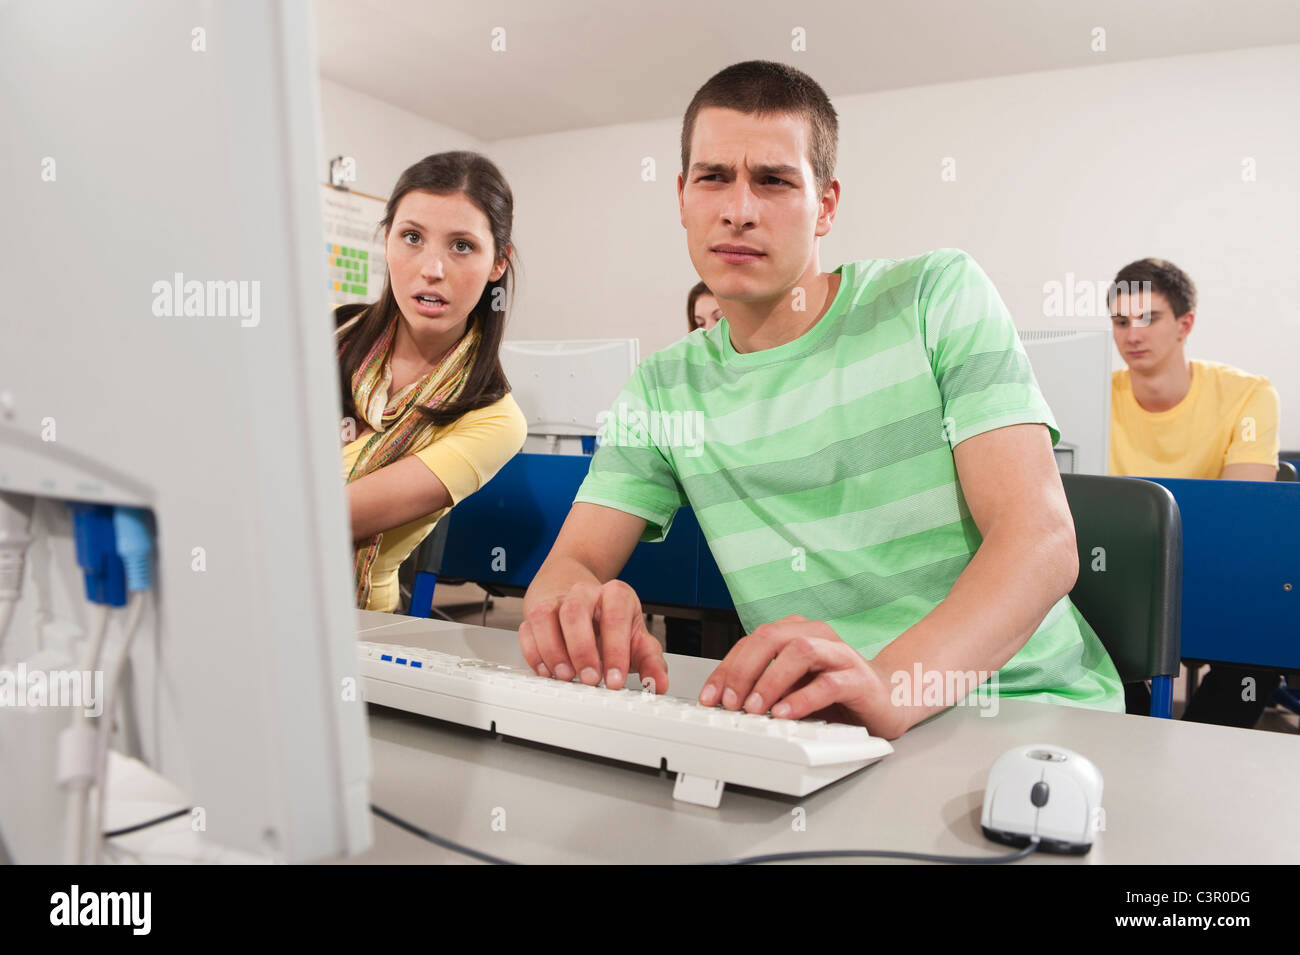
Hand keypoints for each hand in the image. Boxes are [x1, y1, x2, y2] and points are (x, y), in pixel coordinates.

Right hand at [518, 579, 668, 692]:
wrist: (583, 596)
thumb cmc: (612, 621)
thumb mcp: (637, 638)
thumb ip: (650, 662)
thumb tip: (658, 684)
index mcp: (615, 595)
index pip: (615, 617)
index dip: (615, 650)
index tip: (615, 679)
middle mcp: (584, 593)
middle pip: (576, 611)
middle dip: (582, 649)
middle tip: (590, 680)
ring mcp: (557, 601)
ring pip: (546, 616)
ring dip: (554, 651)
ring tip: (566, 677)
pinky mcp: (536, 612)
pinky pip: (528, 629)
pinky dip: (535, 653)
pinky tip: (547, 672)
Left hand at [698, 615, 902, 737]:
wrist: (888, 698)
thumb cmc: (836, 691)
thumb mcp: (791, 687)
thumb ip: (764, 687)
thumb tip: (725, 702)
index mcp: (796, 633)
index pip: (752, 642)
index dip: (727, 669)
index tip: (710, 697)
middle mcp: (817, 636)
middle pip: (771, 639)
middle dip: (743, 671)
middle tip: (730, 703)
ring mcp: (840, 654)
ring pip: (800, 652)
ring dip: (771, 681)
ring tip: (755, 709)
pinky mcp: (859, 678)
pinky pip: (828, 683)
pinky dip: (803, 699)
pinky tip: (786, 713)